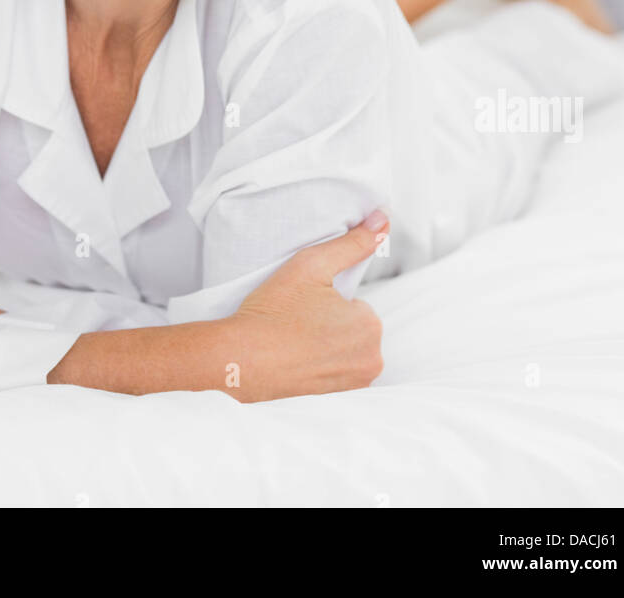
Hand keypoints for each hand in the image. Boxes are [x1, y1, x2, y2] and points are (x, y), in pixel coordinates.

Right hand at [228, 213, 388, 401]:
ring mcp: (353, 387)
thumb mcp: (312, 264)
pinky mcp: (335, 405)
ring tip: (293, 342)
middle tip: (296, 322)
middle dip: (330, 325)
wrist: (240, 361)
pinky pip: (334, 378)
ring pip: (344, 354)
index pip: (355, 304)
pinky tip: (296, 364)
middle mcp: (371, 361)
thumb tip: (383, 219)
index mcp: (370, 325)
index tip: (302, 307)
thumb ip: (353, 243)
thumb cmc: (273, 311)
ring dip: (325, 348)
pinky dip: (318, 370)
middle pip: (353, 330)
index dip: (327, 301)